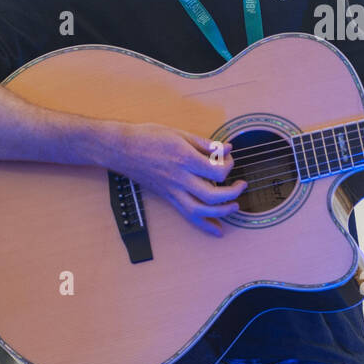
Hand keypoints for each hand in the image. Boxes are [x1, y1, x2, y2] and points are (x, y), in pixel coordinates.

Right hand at [111, 123, 245, 236]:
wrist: (122, 149)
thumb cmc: (149, 136)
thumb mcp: (179, 133)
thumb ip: (205, 143)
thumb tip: (227, 147)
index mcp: (184, 159)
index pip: (216, 171)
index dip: (229, 166)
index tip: (229, 158)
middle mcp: (179, 178)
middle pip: (212, 196)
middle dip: (232, 193)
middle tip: (241, 185)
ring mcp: (172, 190)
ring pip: (200, 211)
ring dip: (222, 212)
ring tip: (234, 206)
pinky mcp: (168, 197)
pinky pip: (187, 215)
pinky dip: (204, 225)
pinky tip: (217, 230)